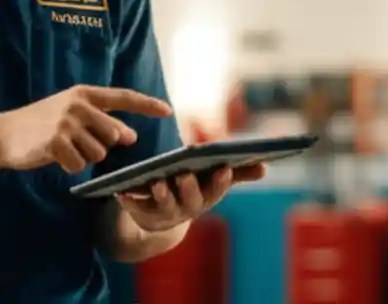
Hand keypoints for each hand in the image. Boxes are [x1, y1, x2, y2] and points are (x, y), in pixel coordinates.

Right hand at [0, 85, 172, 172]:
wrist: (2, 135)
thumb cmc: (40, 125)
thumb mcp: (70, 114)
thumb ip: (100, 122)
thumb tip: (131, 135)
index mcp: (83, 94)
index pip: (123, 97)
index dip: (147, 104)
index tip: (168, 110)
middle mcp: (78, 104)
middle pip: (114, 135)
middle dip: (100, 145)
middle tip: (74, 142)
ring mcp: (67, 122)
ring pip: (98, 153)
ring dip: (83, 157)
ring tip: (61, 148)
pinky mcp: (56, 142)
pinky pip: (79, 165)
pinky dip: (69, 166)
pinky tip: (53, 156)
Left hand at [116, 163, 267, 232]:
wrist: (159, 219)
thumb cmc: (191, 190)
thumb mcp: (212, 180)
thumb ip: (237, 172)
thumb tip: (266, 167)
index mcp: (206, 196)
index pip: (217, 189)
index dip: (221, 180)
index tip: (224, 167)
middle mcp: (188, 208)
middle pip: (192, 199)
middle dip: (189, 187)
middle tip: (185, 173)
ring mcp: (165, 213)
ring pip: (165, 205)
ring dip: (162, 194)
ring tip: (157, 182)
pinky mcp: (143, 215)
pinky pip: (136, 209)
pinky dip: (129, 201)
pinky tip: (121, 192)